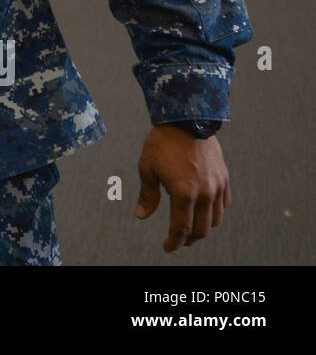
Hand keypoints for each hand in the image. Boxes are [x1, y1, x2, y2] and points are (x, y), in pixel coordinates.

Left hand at [134, 124, 230, 251]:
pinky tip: (205, 210)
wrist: (187, 118)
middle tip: (178, 240)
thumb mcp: (147, 168)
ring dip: (203, 227)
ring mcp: (217, 186)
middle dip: (189, 239)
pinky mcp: (224, 178)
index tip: (167, 248)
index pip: (181, 228)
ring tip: (191, 227)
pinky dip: (215, 212)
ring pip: (215, 219)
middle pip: (201, 229)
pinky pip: (224, 204)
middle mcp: (205, 193)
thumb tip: (141, 216)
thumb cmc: (162, 142)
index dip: (174, 242)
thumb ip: (147, 195)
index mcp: (183, 193)